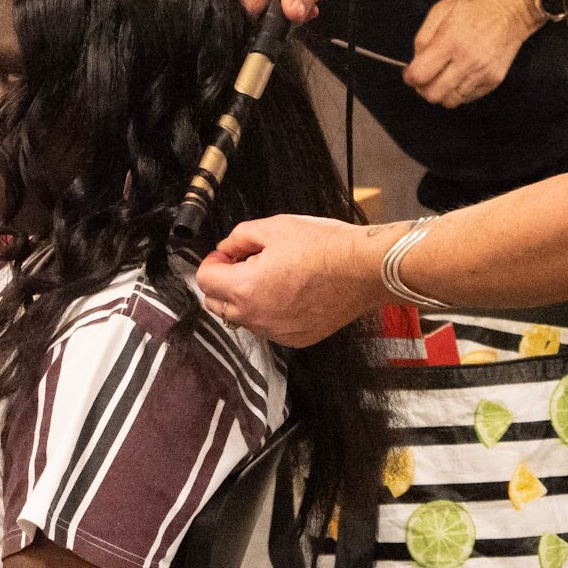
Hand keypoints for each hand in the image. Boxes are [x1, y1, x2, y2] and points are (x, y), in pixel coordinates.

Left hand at [196, 216, 388, 347]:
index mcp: (245, 288)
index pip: (205, 280)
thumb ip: (238, 238)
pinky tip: (288, 292)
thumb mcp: (273, 227)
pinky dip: (269, 312)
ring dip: (245, 299)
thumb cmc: (325, 248)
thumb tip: (227, 248)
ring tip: (271, 276)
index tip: (226, 254)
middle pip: (217, 304)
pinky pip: (269, 327)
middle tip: (244, 262)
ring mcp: (277, 332)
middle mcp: (257, 317)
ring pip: (243, 318)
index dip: (213, 261)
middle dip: (223, 282)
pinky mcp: (296, 339)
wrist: (363, 269)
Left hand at [405, 0, 541, 108]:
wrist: (513, 7)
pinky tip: (459, 76)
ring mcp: (483, 73)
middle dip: (423, 88)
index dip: (410, 77)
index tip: (410, 73)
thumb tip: (415, 62)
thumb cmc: (475, 5)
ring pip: (451, 101)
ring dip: (442, 92)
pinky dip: (459, 91)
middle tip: (425, 78)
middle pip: (433, 94)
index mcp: (450, 41)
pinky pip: (468, 98)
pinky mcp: (494, 80)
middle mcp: (467, 61)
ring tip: (443, 77)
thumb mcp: (441, 9)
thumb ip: (423, 37)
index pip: (421, 75)